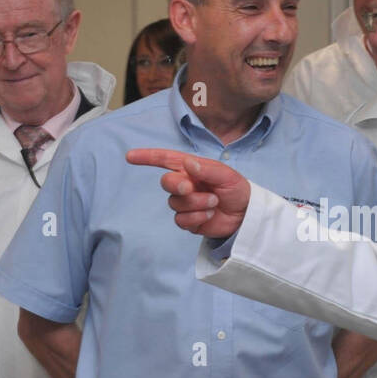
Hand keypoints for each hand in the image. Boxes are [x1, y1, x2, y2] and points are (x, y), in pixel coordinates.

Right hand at [126, 148, 250, 238]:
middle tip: (190, 188)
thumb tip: (187, 164)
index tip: (130, 156)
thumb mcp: (227, 175)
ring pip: (175, 203)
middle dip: (176, 185)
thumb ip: (207, 169)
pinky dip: (197, 217)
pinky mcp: (188, 220)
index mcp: (191, 168)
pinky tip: (210, 215)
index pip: (165, 160)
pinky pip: (182, 220)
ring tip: (214, 202)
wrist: (246, 214)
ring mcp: (185, 203)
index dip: (147, 157)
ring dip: (196, 203)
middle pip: (166, 182)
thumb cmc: (237, 189)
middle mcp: (184, 184)